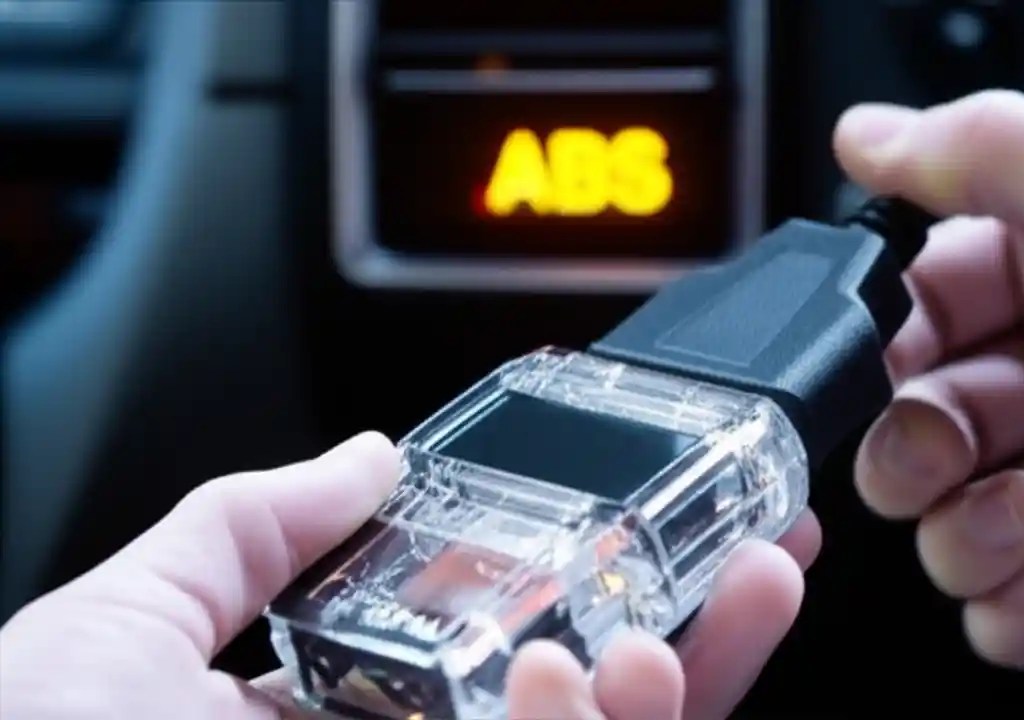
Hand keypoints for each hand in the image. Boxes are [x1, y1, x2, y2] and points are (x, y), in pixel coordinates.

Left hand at [0, 432, 819, 718]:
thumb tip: (373, 453)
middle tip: (760, 561)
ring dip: (666, 704)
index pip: (504, 639)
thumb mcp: (115, 632)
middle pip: (594, 707)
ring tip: (644, 646)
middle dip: (696, 636)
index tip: (675, 519)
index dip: (599, 578)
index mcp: (343, 716)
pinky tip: (584, 689)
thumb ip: (250, 528)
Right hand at [834, 91, 1023, 668]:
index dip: (887, 340)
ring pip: (964, 522)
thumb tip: (868, 134)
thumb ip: (995, 157)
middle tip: (941, 444)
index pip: (932, 308)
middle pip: (934, 423)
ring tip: (1023, 507)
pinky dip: (1006, 608)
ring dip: (958, 528)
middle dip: (910, 444)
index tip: (874, 360)